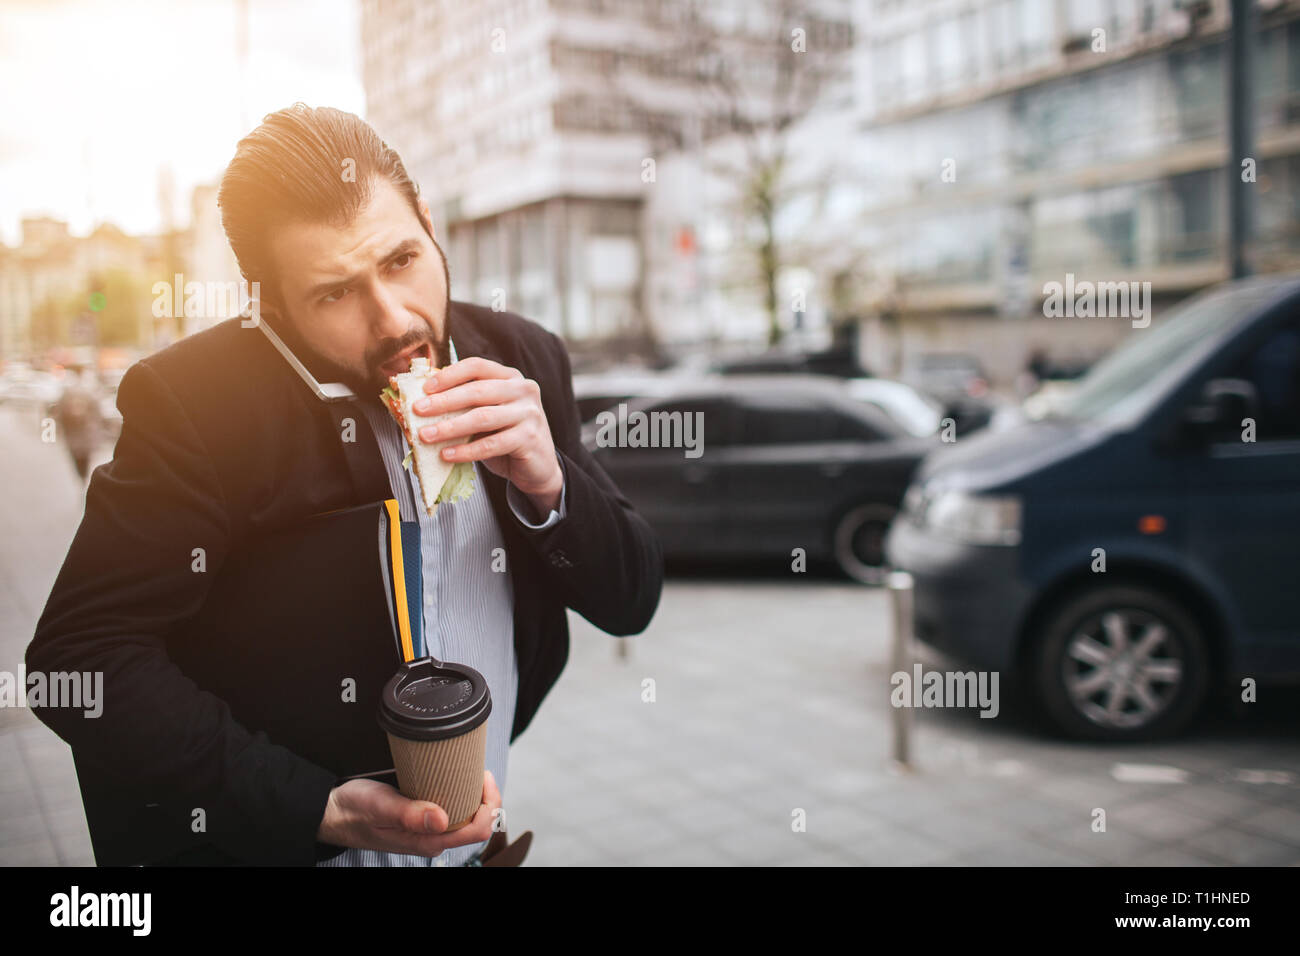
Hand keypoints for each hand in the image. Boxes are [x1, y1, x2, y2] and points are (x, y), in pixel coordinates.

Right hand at [316, 770, 500, 856]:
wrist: (332, 812)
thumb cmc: (353, 810)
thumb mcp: (380, 806)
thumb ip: (409, 815)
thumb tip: (442, 819)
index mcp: (427, 841)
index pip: (478, 830)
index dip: (489, 803)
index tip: (482, 777)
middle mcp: (432, 837)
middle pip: (478, 822)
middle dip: (485, 796)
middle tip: (478, 768)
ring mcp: (429, 829)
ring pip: (466, 815)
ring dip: (473, 793)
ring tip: (470, 769)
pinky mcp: (422, 818)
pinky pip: (452, 808)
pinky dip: (459, 792)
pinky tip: (454, 777)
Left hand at [410, 357, 562, 512]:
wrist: (538, 467)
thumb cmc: (506, 437)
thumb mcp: (487, 414)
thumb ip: (465, 404)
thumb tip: (423, 402)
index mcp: (510, 377)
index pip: (477, 366)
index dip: (449, 375)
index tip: (425, 388)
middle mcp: (523, 390)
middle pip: (477, 390)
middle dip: (444, 401)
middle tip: (418, 410)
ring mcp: (529, 413)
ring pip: (482, 417)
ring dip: (449, 427)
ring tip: (425, 435)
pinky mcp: (529, 438)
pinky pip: (491, 444)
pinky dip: (466, 451)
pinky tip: (446, 455)